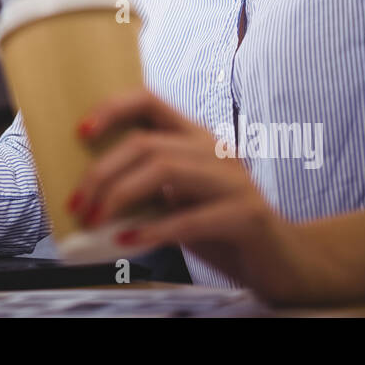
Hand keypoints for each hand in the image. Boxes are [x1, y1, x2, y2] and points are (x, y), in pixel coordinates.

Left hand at [68, 89, 331, 305]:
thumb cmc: (221, 229)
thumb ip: (145, 188)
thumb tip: (87, 192)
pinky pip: (192, 218)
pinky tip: (128, 241)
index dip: (112, 109)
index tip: (80, 133)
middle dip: (102, 173)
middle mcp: (215, 149)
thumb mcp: (178, 200)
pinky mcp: (248, 215)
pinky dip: (154, 230)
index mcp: (196, 138)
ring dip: (120, 197)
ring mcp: (234, 180)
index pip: (150, 101)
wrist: (286, 263)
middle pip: (146, 143)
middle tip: (78, 204)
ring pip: (165, 171)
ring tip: (95, 222)